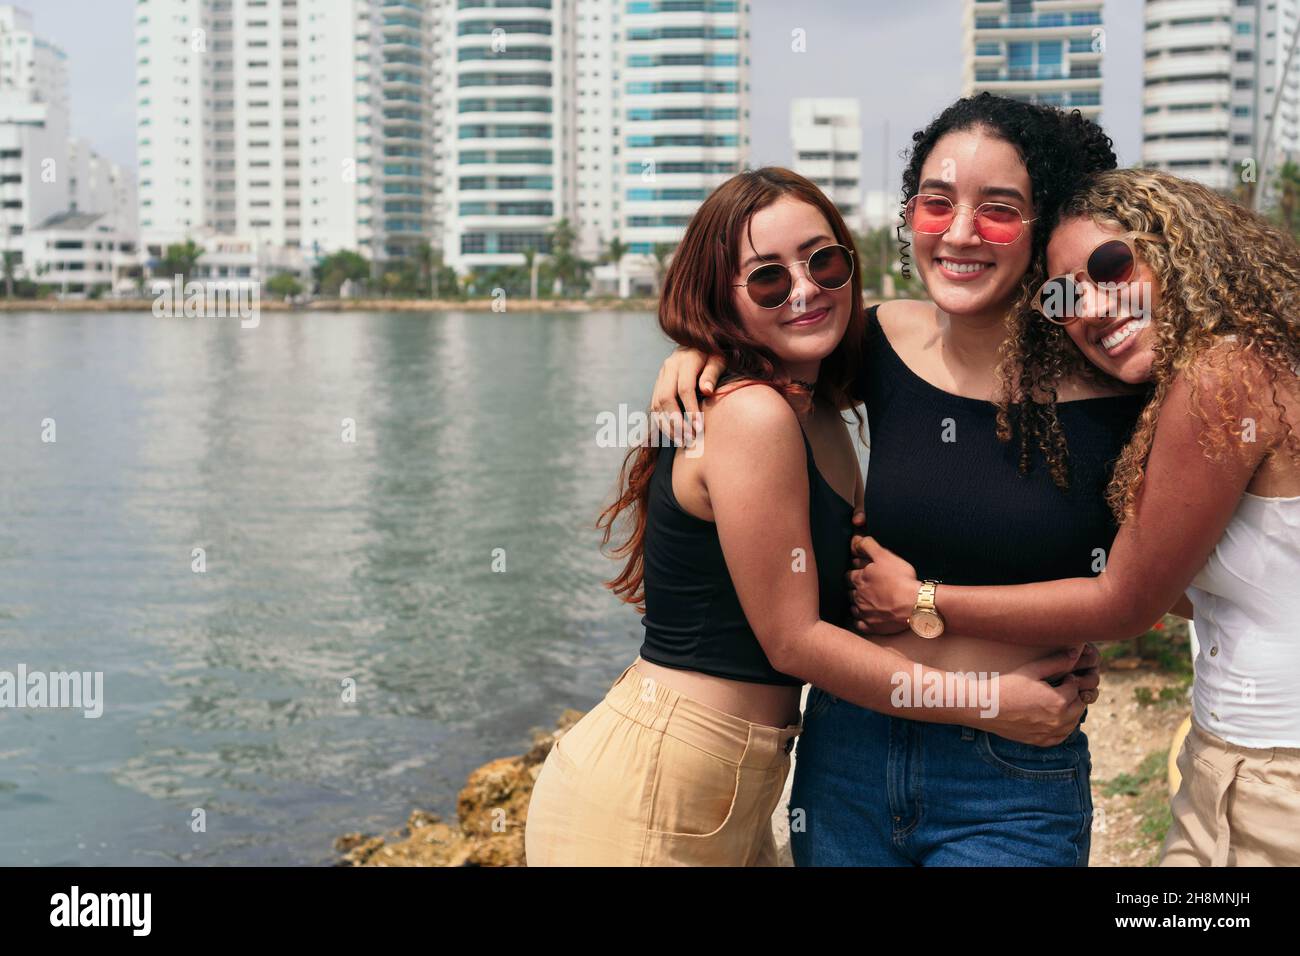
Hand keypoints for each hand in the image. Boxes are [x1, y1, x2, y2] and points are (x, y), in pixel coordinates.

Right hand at [650, 347, 725, 444]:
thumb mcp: (718, 359)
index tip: (700, 428)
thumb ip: (712, 373)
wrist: (699, 344)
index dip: (691, 410)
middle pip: (666, 398)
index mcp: (685, 360)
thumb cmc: (714, 354)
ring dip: (667, 425)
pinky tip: (673, 434)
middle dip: (677, 421)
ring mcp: (661, 375)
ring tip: (682, 441)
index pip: (685, 389)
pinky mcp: (658, 383)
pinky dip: (661, 422)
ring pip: (657, 403)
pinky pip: (654, 405)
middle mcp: (669, 366)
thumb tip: (707, 391)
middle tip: (690, 438)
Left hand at [846, 531, 918, 634]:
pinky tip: (869, 617)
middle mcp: (858, 596)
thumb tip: (855, 540)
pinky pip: (860, 625)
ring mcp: (864, 613)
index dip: (856, 572)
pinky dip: (862, 621)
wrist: (915, 604)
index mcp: (859, 579)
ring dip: (858, 603)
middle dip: (855, 588)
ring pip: (854, 607)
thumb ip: (868, 546)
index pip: (849, 574)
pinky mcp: (871, 626)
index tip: (863, 572)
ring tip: (868, 601)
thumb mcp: (884, 556)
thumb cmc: (901, 579)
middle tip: (866, 587)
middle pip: (850, 591)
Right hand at [979, 646, 1096, 745]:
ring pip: (1073, 723)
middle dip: (1073, 696)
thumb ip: (1056, 662)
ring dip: (1070, 712)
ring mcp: (1050, 733)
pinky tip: (1051, 718)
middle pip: (1079, 706)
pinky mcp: (1040, 741)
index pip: (1076, 688)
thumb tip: (1075, 654)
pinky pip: (1061, 737)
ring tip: (1055, 701)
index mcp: (1058, 701)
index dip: (1070, 680)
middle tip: (1060, 688)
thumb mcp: (1031, 670)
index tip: (1062, 677)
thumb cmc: (1007, 686)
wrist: (986, 708)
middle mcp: (1058, 721)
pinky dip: (1062, 728)